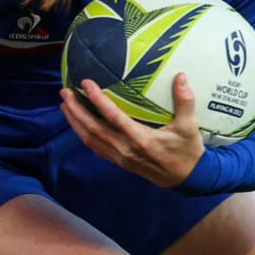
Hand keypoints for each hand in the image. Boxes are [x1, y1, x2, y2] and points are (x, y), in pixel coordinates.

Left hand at [60, 73, 204, 187]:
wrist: (186, 179)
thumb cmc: (187, 151)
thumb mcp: (189, 126)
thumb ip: (185, 100)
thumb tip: (180, 75)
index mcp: (141, 139)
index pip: (113, 117)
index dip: (98, 99)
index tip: (86, 83)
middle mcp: (126, 149)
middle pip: (93, 129)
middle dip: (76, 110)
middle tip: (64, 92)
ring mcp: (120, 157)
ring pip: (90, 140)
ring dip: (75, 122)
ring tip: (65, 105)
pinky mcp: (119, 161)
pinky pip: (95, 147)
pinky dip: (83, 134)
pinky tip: (77, 123)